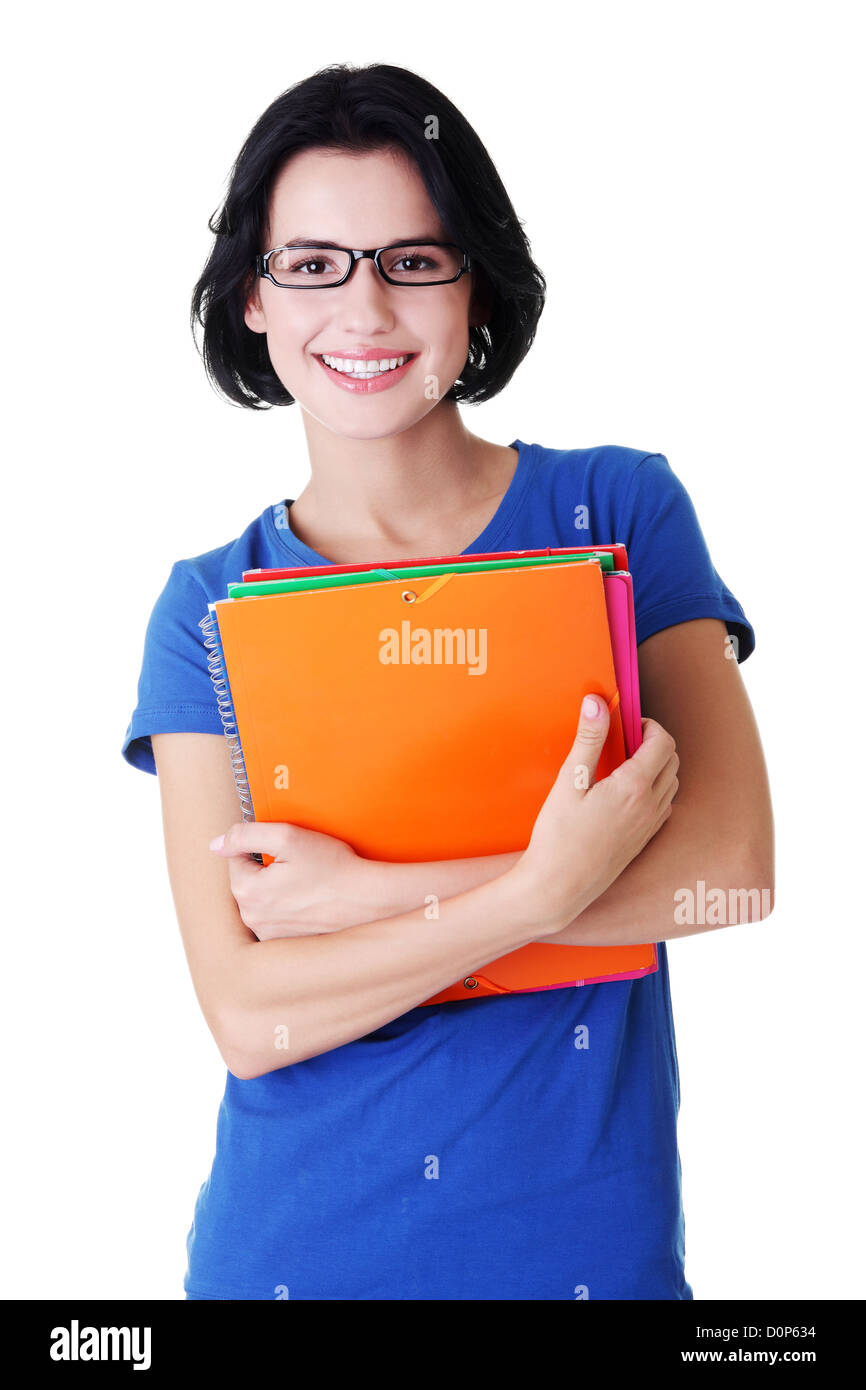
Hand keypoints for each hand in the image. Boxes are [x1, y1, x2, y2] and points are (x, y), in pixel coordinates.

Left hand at [208, 822, 368, 939]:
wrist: (369, 902)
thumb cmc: (333, 868)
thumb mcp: (289, 836)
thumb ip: (247, 835)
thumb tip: (217, 844)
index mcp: (246, 891)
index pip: (236, 858)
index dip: (261, 847)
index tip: (288, 850)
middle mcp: (253, 919)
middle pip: (248, 881)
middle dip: (267, 870)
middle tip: (300, 865)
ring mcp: (269, 934)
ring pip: (262, 900)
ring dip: (277, 890)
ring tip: (307, 884)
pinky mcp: (287, 943)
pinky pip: (277, 918)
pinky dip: (289, 909)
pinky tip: (311, 902)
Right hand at [514, 694, 678, 936]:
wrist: (558, 889)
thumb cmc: (558, 837)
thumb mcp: (569, 782)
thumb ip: (587, 740)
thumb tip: (597, 703)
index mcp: (635, 787)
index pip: (663, 742)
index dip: (649, 725)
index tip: (627, 721)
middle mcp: (650, 806)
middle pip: (672, 760)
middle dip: (655, 742)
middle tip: (625, 738)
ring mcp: (650, 826)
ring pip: (671, 783)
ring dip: (657, 765)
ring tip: (624, 762)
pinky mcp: (644, 840)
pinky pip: (663, 806)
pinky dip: (655, 789)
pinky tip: (626, 792)